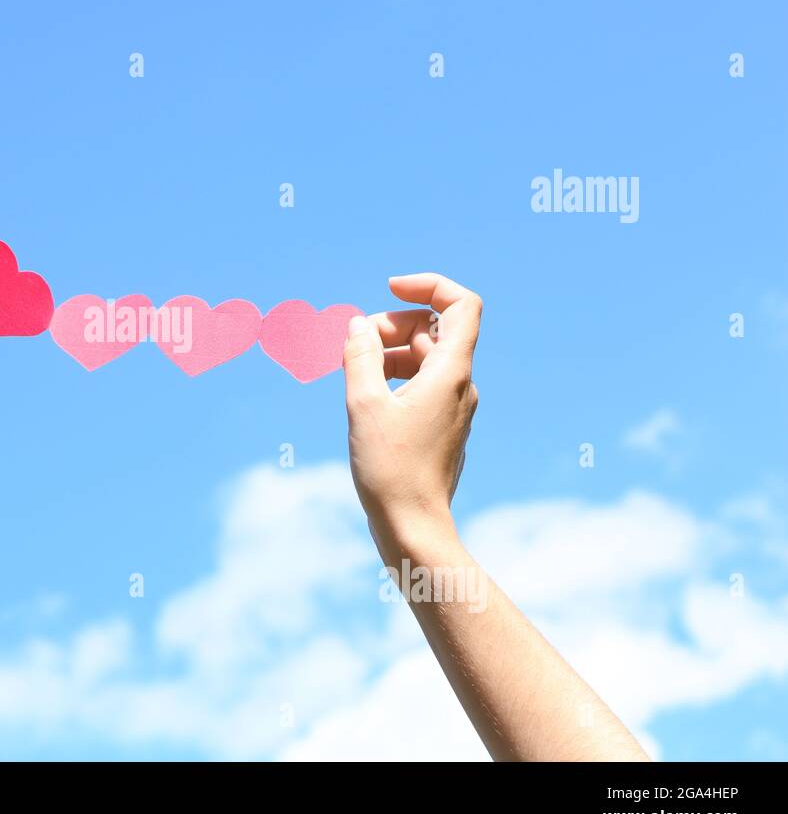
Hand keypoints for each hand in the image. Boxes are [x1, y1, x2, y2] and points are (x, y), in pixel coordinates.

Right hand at [342, 273, 481, 532]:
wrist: (414, 528)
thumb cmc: (390, 469)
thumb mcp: (363, 403)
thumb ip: (360, 355)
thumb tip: (358, 324)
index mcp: (451, 372)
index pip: (461, 304)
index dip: (428, 285)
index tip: (389, 288)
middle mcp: (460, 386)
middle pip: (435, 329)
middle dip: (392, 324)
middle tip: (354, 344)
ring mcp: (453, 408)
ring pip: (425, 358)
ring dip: (389, 352)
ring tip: (352, 371)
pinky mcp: (441, 427)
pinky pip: (421, 385)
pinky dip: (394, 378)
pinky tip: (365, 397)